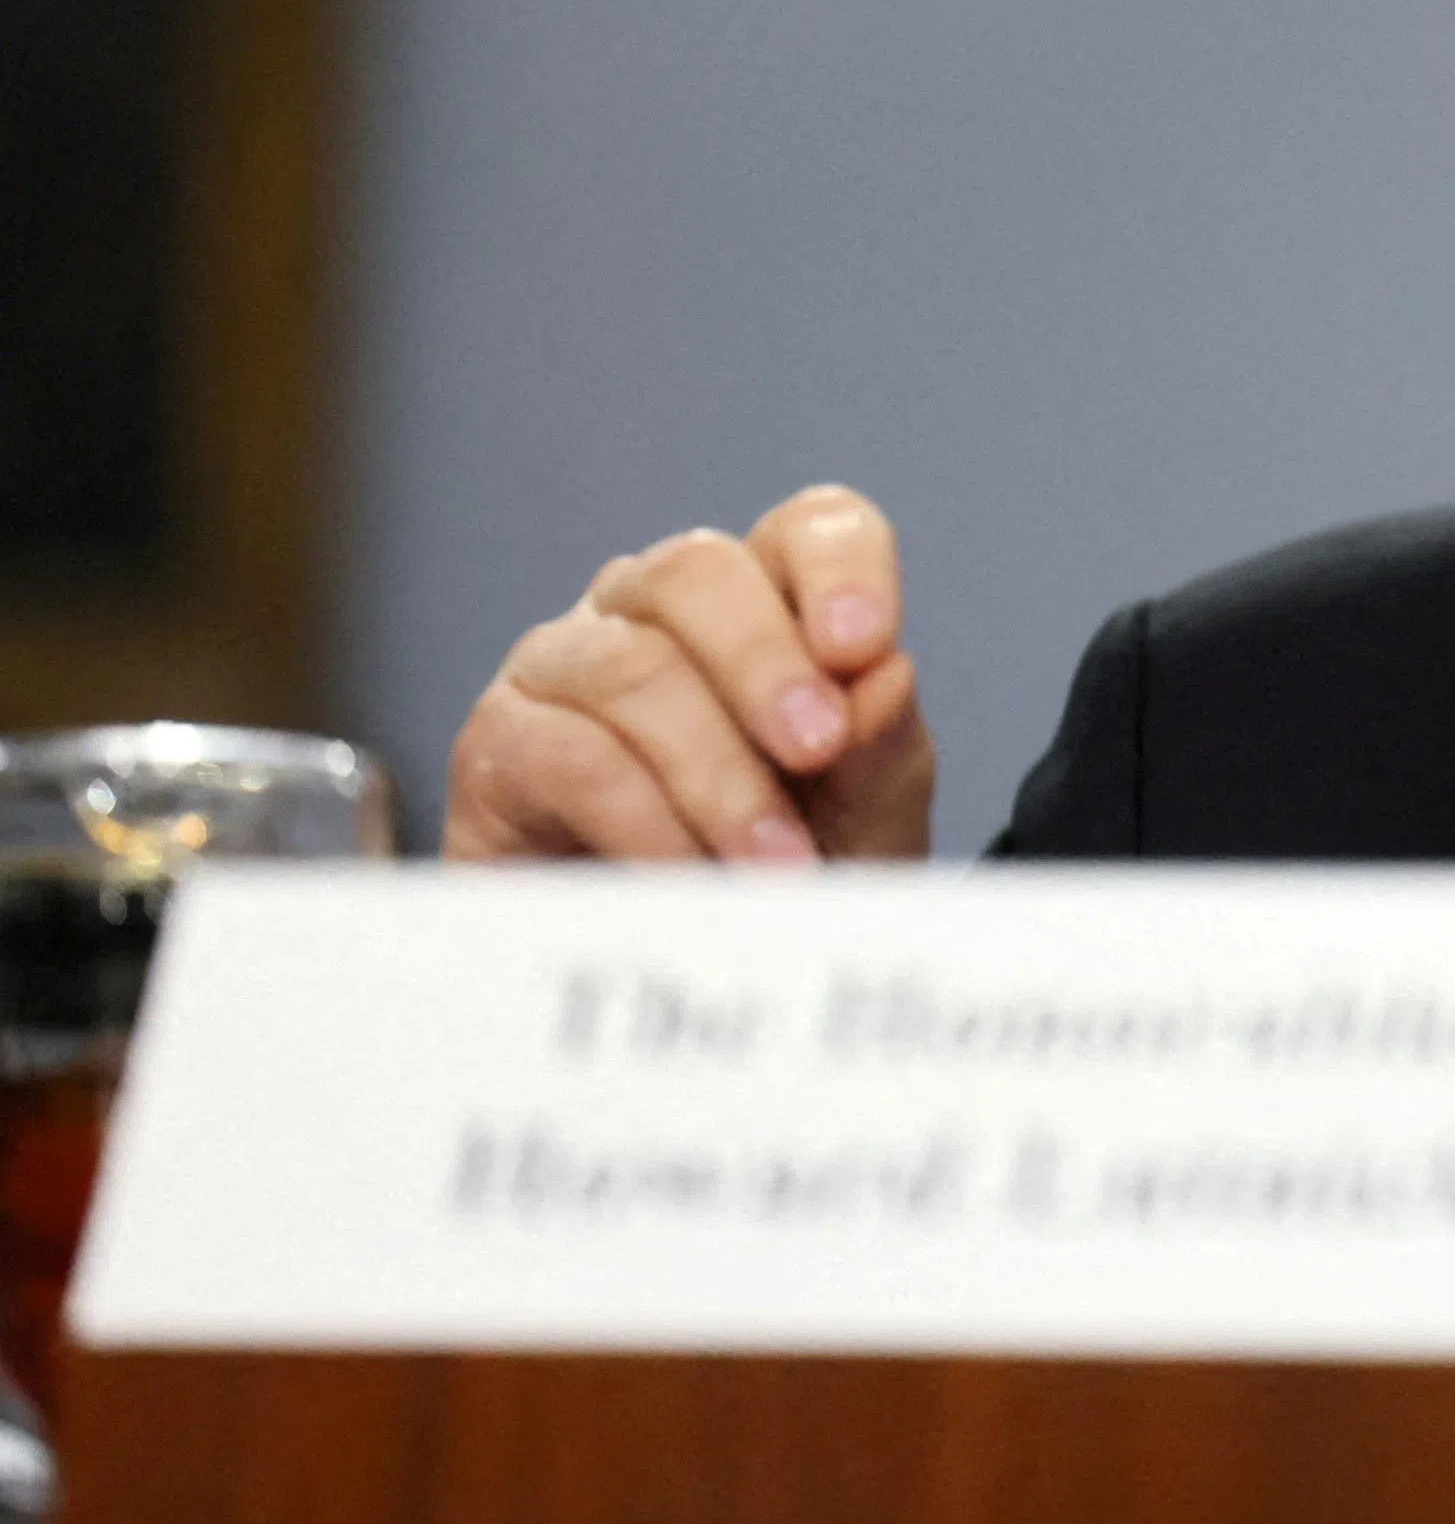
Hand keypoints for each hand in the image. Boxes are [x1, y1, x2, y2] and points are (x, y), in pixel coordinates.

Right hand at [445, 485, 935, 861]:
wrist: (671, 994)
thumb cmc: (775, 885)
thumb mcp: (863, 825)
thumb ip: (882, 751)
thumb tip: (887, 675)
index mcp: (763, 604)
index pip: (807, 530)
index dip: (840, 569)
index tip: (865, 646)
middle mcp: (651, 613)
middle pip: (697, 571)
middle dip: (767, 663)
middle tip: (819, 751)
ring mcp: (564, 667)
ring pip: (633, 667)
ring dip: (717, 774)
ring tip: (774, 864)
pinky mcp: (499, 745)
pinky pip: (568, 755)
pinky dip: (645, 825)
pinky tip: (686, 880)